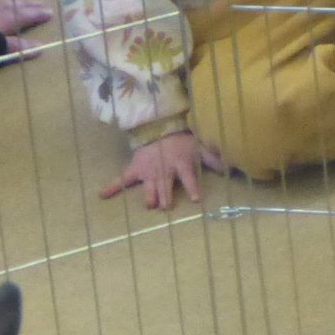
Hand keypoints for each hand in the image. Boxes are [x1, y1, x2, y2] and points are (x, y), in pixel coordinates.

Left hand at [0, 0, 51, 57]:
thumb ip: (15, 48)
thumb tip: (39, 46)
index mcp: (1, 22)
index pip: (23, 17)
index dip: (36, 15)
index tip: (50, 11)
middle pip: (11, 7)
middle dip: (26, 5)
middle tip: (40, 3)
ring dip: (8, 2)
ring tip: (17, 1)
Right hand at [101, 130, 225, 210]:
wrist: (159, 128)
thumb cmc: (182, 142)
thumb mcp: (200, 147)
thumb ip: (214, 158)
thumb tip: (232, 165)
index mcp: (181, 164)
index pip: (188, 177)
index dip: (192, 187)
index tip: (196, 198)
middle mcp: (164, 169)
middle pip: (165, 184)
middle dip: (165, 195)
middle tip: (165, 206)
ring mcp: (148, 170)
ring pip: (149, 184)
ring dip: (149, 194)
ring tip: (149, 204)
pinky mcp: (135, 169)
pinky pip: (122, 179)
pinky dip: (112, 186)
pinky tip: (103, 195)